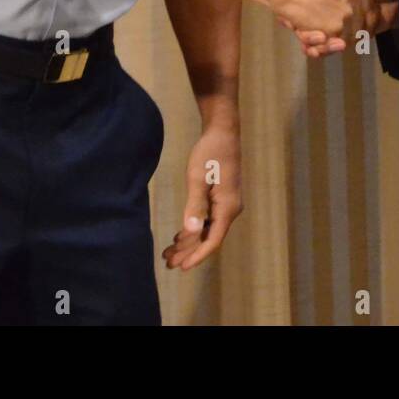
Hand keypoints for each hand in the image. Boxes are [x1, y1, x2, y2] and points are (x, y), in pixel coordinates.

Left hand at [162, 124, 241, 270]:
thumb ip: (195, 206)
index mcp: (228, 208)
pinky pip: (209, 221)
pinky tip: (180, 235)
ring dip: (190, 242)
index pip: (213, 240)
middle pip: (210, 238)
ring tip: (170, 252)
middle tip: (167, 262)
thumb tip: (192, 232)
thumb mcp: (198, 178)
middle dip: (189, 251)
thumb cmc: (210, 152)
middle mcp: (231, 210)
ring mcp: (228, 204)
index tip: (181, 267)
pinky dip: (195, 229)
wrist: (223, 131)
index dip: (197, 255)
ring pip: (209, 230)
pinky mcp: (222, 198)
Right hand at [286, 0, 398, 58]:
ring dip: (312, 43)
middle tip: (301, 31)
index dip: (292, 8)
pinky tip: (333, 46)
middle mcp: (325, 8)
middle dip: (300, 29)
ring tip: (320, 41)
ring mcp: (332, 24)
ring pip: (312, 38)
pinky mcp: (341, 37)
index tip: (290, 14)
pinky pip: (326, 48)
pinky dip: (324, 51)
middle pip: (303, 22)